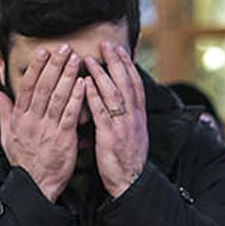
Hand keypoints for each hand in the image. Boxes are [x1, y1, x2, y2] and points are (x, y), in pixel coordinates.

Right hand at [0, 44, 86, 201]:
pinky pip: (70, 114)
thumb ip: (5, 113)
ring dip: (68, 76)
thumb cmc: (24, 161)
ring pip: (58, 97)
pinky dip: (77, 98)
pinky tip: (84, 84)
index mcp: (20, 117)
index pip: (28, 87)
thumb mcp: (7, 136)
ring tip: (77, 59)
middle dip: (54, 65)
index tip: (43, 52)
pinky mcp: (63, 138)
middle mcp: (33, 120)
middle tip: (64, 47)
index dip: (36, 68)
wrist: (35, 185)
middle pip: (44, 87)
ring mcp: (48, 128)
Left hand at [83, 41, 147, 196]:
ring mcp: (123, 126)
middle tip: (106, 44)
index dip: (128, 66)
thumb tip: (119, 103)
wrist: (131, 181)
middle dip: (116, 62)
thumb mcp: (133, 135)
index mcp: (139, 117)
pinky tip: (85, 83)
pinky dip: (93, 96)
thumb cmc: (128, 160)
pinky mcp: (110, 136)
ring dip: (101, 74)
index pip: (135, 85)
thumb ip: (126, 117)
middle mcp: (133, 118)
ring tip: (89, 59)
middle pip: (126, 83)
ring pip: (114, 94)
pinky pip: (101, 112)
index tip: (119, 50)